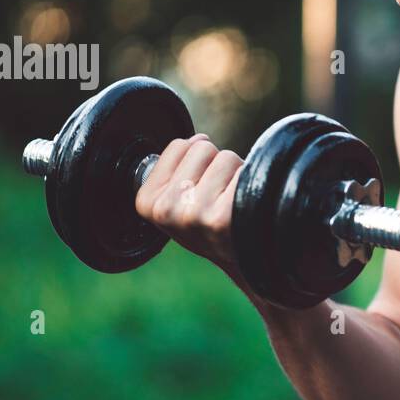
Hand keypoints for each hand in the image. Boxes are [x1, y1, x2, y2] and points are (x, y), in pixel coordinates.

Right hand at [135, 133, 244, 273]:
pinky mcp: (223, 217)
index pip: (180, 145)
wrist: (245, 260)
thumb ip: (180, 166)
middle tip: (221, 197)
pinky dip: (253, 182)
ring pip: (226, 156)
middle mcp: (166, 210)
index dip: (198, 162)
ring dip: (236, 173)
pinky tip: (247, 207)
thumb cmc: (213, 225)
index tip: (200, 190)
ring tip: (233, 202)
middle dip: (217, 165)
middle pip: (202, 146)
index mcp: (147, 202)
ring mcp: (193, 213)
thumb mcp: (180, 199)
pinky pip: (244, 170)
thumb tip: (198, 138)